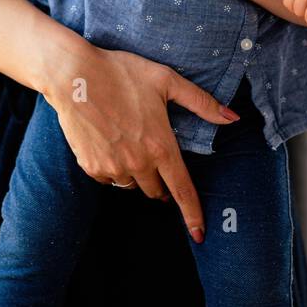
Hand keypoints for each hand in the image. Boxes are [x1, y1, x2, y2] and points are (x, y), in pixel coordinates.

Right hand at [41, 43, 240, 242]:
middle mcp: (138, 163)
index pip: (182, 190)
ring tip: (129, 142)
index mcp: (160, 146)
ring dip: (136, 174)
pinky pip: (108, 178)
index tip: (199, 234)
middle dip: (160, 181)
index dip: (193, 214)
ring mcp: (113, 167)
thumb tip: (233, 118)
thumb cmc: (122, 73)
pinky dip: (113, 168)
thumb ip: (201, 102)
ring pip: (131, 185)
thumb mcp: (166, 80)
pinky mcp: (91, 166)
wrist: (73, 76)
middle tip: (154, 155)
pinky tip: (109, 143)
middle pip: (156, 191)